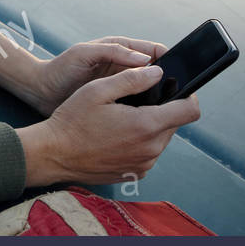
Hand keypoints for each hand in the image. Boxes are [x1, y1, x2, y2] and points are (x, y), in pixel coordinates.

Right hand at [16, 64, 199, 186]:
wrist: (54, 154)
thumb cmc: (72, 121)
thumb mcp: (97, 90)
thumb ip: (131, 79)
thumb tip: (157, 72)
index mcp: (145, 125)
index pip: (189, 110)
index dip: (187, 96)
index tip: (176, 88)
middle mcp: (151, 148)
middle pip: (175, 123)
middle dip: (163, 109)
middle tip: (135, 101)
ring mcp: (144, 164)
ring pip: (161, 139)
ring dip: (150, 126)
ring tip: (121, 118)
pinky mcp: (135, 173)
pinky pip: (148, 153)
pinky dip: (139, 142)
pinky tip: (116, 135)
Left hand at [32, 36, 167, 115]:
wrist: (41, 92)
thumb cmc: (60, 68)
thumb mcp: (83, 54)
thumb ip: (112, 51)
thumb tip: (145, 60)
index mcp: (121, 50)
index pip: (155, 52)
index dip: (170, 61)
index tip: (180, 73)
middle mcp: (126, 68)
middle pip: (158, 74)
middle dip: (168, 83)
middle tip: (176, 97)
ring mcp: (123, 87)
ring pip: (152, 94)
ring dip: (159, 101)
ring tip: (164, 111)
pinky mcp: (118, 105)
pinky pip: (141, 109)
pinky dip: (146, 113)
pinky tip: (149, 122)